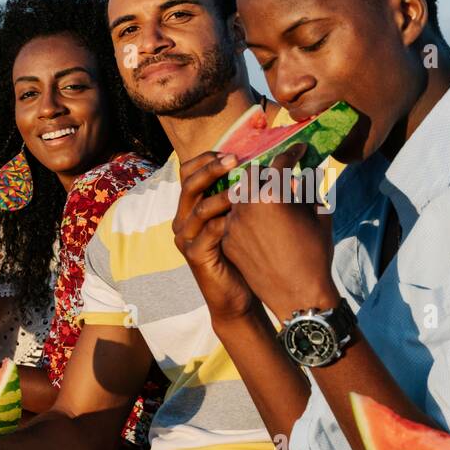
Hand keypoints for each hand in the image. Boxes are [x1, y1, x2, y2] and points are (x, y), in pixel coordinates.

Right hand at [171, 151, 256, 321]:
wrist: (237, 297)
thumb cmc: (243, 257)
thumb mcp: (239, 220)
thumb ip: (241, 195)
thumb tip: (266, 165)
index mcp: (192, 208)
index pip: (188, 172)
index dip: (207, 159)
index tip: (234, 152)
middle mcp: (184, 220)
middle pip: (189, 183)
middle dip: (213, 168)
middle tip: (236, 160)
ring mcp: (187, 239)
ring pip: (199, 207)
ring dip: (222, 194)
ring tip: (245, 188)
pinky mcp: (196, 256)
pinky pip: (207, 233)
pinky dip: (224, 221)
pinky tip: (242, 216)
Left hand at [219, 145, 339, 319]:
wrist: (298, 295)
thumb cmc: (315, 254)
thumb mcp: (319, 216)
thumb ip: (309, 189)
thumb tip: (307, 173)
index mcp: (272, 194)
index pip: (281, 163)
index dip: (293, 153)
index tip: (299, 150)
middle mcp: (247, 205)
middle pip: (251, 175)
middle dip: (265, 171)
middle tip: (276, 175)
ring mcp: (233, 224)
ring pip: (237, 196)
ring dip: (250, 193)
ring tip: (262, 198)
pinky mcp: (227, 241)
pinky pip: (232, 219)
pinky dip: (242, 216)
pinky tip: (254, 221)